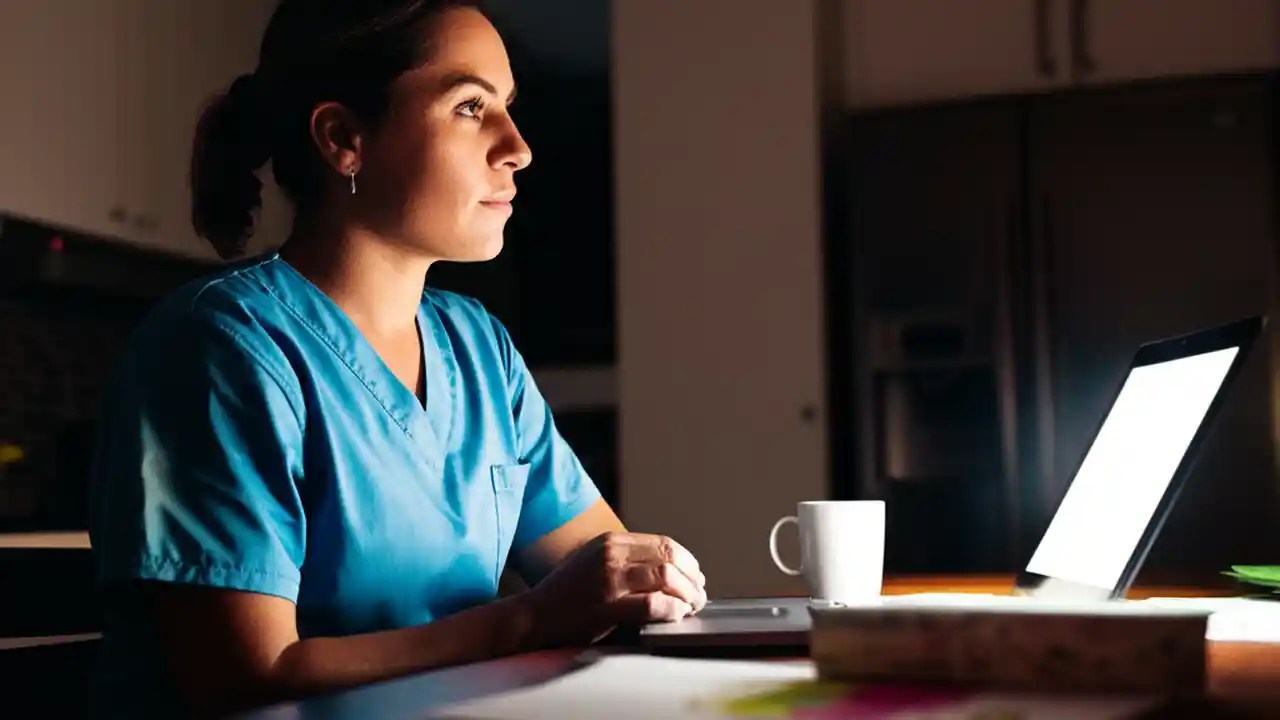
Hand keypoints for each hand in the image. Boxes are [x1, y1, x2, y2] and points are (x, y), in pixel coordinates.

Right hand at [520, 531, 707, 645]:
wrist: (534, 615)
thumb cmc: (567, 594)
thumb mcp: (595, 561)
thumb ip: (626, 559)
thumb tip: (669, 568)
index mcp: (610, 541)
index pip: (663, 544)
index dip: (687, 560)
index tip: (696, 574)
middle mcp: (610, 556)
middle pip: (669, 558)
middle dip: (692, 578)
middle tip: (699, 593)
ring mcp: (608, 580)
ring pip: (666, 578)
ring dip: (687, 594)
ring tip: (692, 606)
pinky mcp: (607, 607)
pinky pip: (653, 605)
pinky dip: (673, 609)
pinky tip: (677, 615)